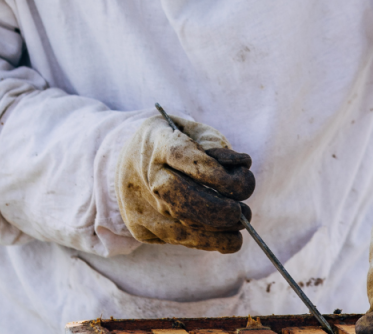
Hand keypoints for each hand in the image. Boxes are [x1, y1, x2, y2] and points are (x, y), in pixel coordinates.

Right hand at [116, 112, 255, 252]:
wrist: (129, 162)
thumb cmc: (176, 144)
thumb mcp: (196, 132)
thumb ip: (217, 146)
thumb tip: (241, 167)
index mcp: (157, 141)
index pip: (182, 155)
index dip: (213, 171)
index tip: (242, 178)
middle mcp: (141, 174)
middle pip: (176, 195)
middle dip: (215, 208)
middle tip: (242, 211)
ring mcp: (137, 205)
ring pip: (177, 226)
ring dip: (216, 231)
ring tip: (241, 224)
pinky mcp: (140, 228)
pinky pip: (176, 240)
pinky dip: (205, 241)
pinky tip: (227, 238)